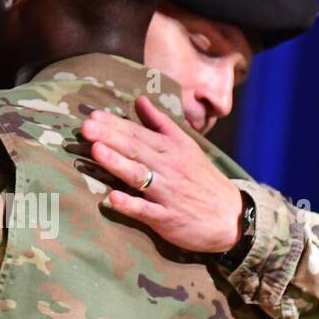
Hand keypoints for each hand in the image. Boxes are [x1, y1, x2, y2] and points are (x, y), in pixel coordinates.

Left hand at [81, 95, 243, 252]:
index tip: (93, 115)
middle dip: (110, 137)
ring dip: (118, 163)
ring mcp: (167, 193)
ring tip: (97, 151)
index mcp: (171, 149)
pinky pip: (146, 211)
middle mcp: (168, 168)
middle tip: (86, 127)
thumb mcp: (186, 145)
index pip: (139, 133)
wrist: (231, 216)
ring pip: (139, 176)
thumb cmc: (202, 179)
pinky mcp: (167, 218)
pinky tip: (113, 199)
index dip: (115, 124)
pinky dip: (130, 205)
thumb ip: (161, 123)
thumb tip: (139, 100)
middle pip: (136, 150)